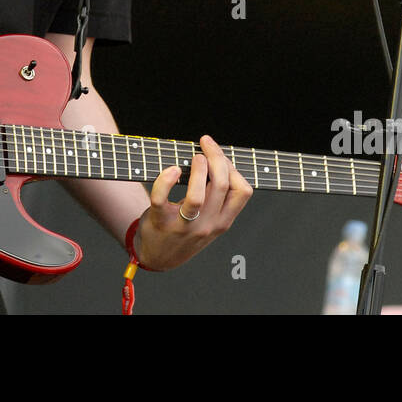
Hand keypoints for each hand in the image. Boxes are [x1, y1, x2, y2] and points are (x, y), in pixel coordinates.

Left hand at [134, 135, 251, 270]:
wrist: (158, 257)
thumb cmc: (186, 230)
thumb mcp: (211, 220)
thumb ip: (218, 197)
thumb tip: (218, 158)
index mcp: (222, 221)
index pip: (243, 192)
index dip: (234, 168)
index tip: (221, 156)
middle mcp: (207, 225)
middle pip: (221, 186)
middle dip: (216, 158)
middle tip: (206, 144)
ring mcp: (184, 226)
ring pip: (197, 196)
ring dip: (197, 170)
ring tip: (195, 157)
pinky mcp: (160, 221)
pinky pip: (161, 199)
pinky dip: (165, 181)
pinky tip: (171, 170)